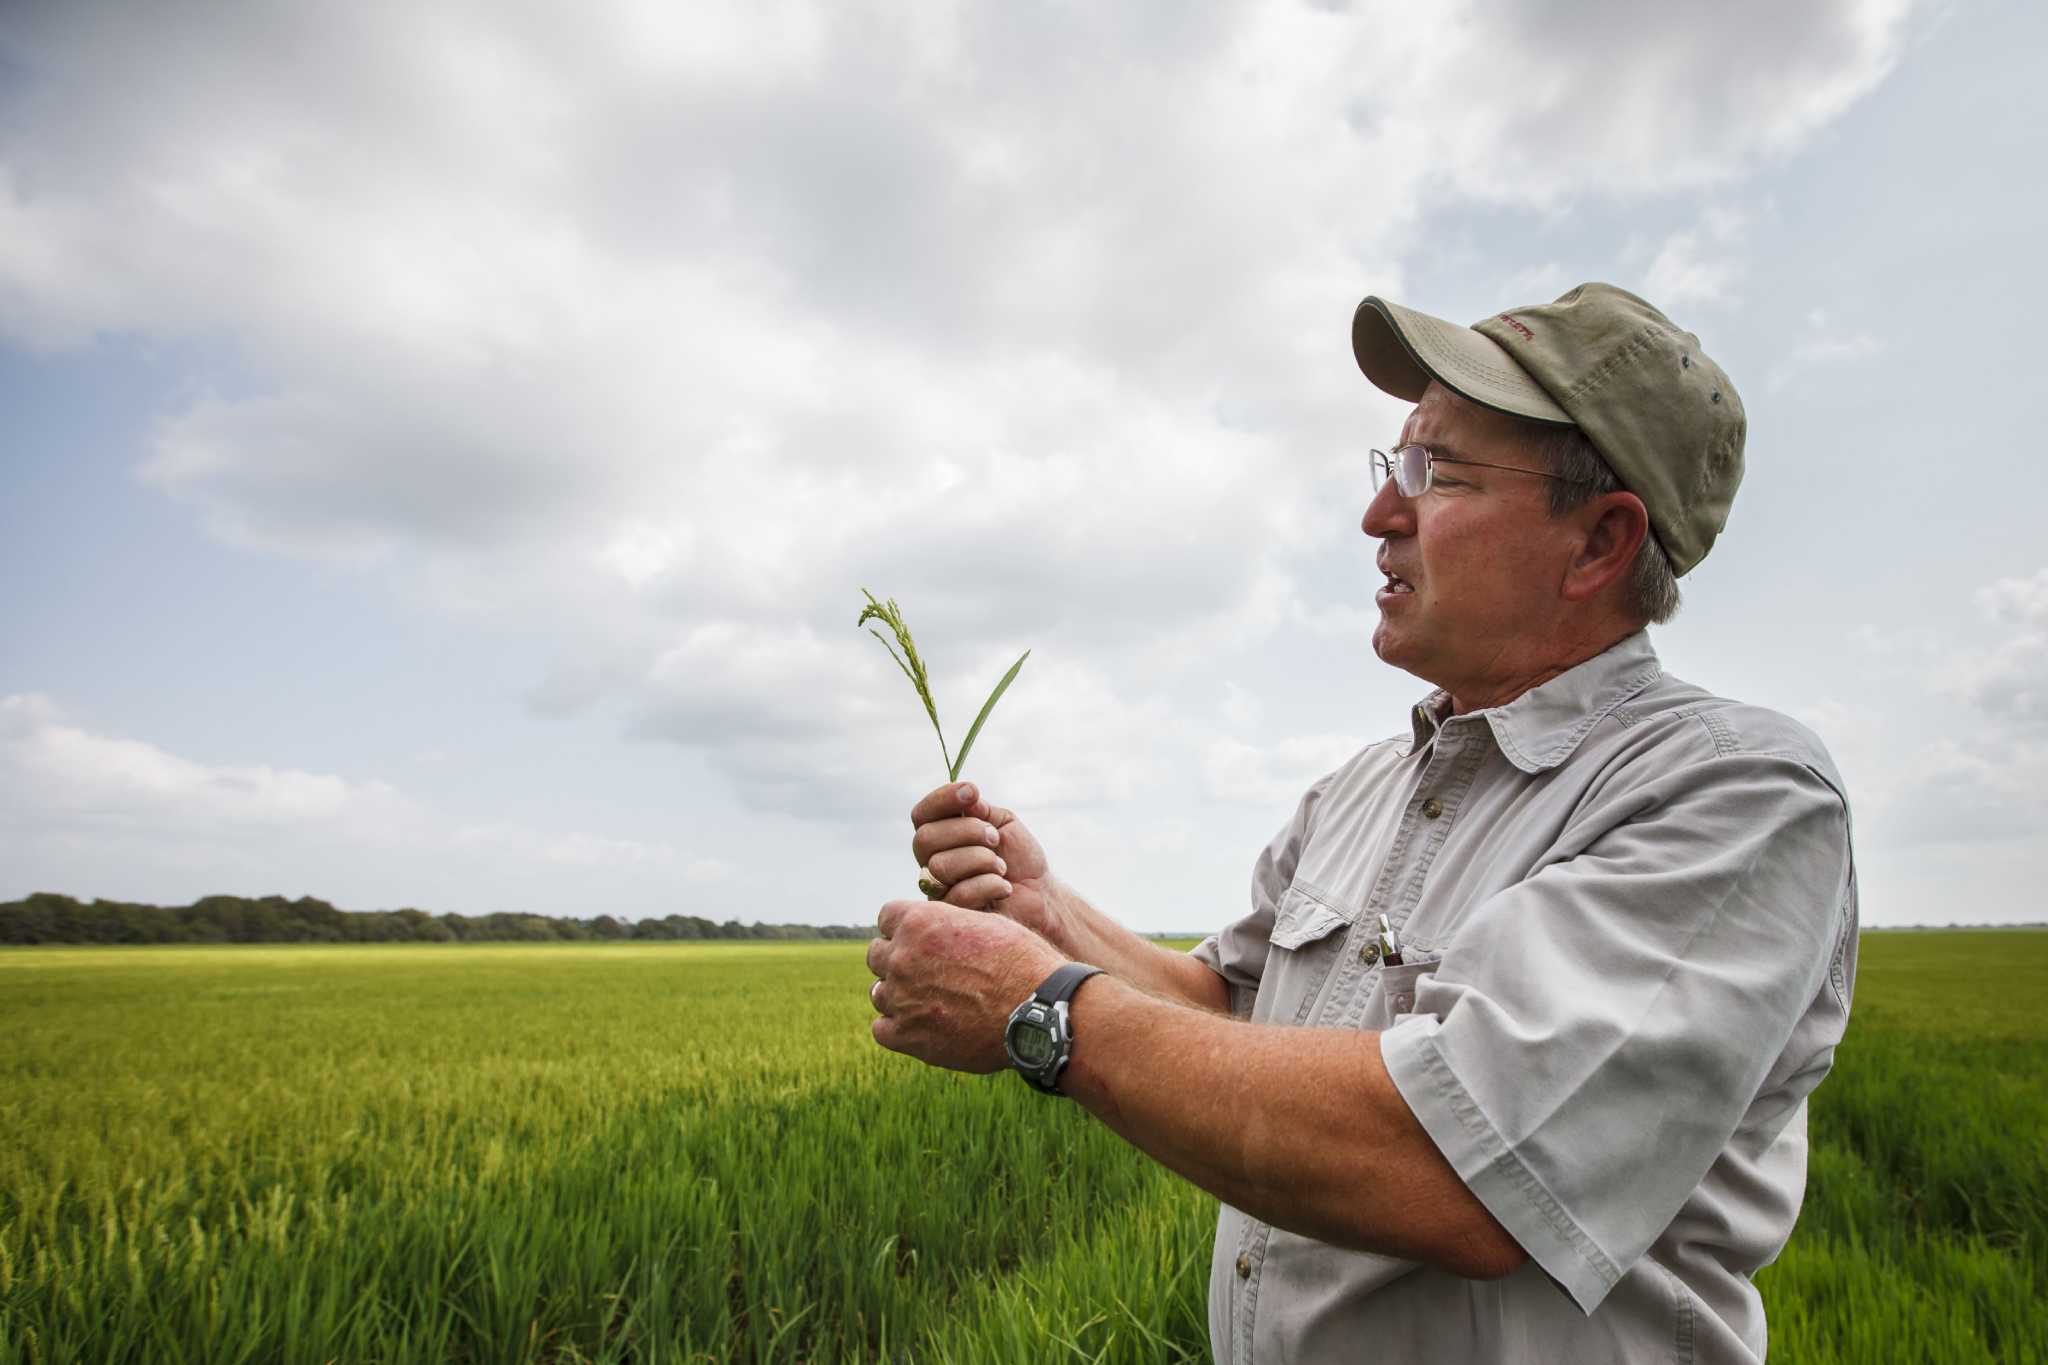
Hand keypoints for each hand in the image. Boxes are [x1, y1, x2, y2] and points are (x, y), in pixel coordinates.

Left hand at [866, 898, 1062, 1071]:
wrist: (1037, 1009)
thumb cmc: (1021, 961)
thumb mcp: (985, 923)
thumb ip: (948, 924)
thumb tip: (935, 929)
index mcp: (919, 922)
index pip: (886, 917)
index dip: (905, 927)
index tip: (921, 939)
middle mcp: (902, 957)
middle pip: (877, 954)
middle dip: (898, 959)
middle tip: (926, 972)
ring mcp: (901, 998)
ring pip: (879, 992)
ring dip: (898, 994)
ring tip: (929, 1002)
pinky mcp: (906, 1035)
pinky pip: (882, 1029)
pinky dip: (898, 1027)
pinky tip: (924, 1025)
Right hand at [909, 782, 1063, 944]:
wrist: (1041, 895)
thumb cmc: (1019, 858)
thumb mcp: (1004, 824)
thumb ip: (982, 810)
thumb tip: (968, 798)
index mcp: (941, 836)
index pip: (922, 815)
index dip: (942, 800)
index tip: (972, 792)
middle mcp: (931, 861)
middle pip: (925, 839)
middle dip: (966, 831)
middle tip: (995, 838)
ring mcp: (938, 889)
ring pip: (939, 866)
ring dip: (982, 860)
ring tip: (1002, 867)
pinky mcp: (951, 915)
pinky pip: (959, 894)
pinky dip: (990, 885)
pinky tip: (1004, 888)